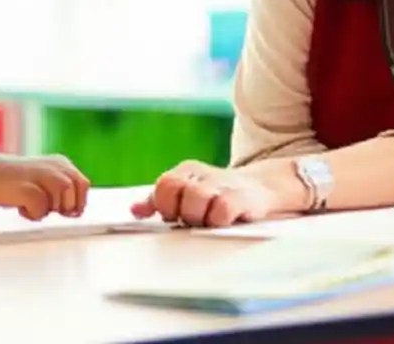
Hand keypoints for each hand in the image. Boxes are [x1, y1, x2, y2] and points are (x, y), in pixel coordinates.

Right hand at [0, 154, 90, 220]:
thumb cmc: (14, 180)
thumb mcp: (44, 178)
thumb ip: (62, 189)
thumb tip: (77, 211)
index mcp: (60, 163)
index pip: (83, 185)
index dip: (76, 202)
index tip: (64, 210)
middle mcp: (55, 167)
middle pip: (75, 197)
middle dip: (63, 207)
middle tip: (44, 205)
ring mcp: (43, 176)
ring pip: (61, 205)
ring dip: (46, 210)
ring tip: (29, 202)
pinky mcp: (29, 189)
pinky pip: (41, 211)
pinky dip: (32, 214)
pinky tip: (20, 205)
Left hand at [131, 160, 282, 227]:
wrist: (259, 189)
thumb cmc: (217, 197)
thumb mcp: (186, 195)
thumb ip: (160, 202)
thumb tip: (135, 211)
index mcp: (186, 171)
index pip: (164, 185)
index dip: (165, 205)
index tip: (175, 217)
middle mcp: (202, 173)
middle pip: (177, 191)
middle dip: (182, 213)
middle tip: (194, 221)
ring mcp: (222, 183)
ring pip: (196, 200)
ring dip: (200, 218)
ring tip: (209, 222)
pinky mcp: (241, 196)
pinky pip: (221, 209)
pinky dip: (219, 220)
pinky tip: (224, 221)